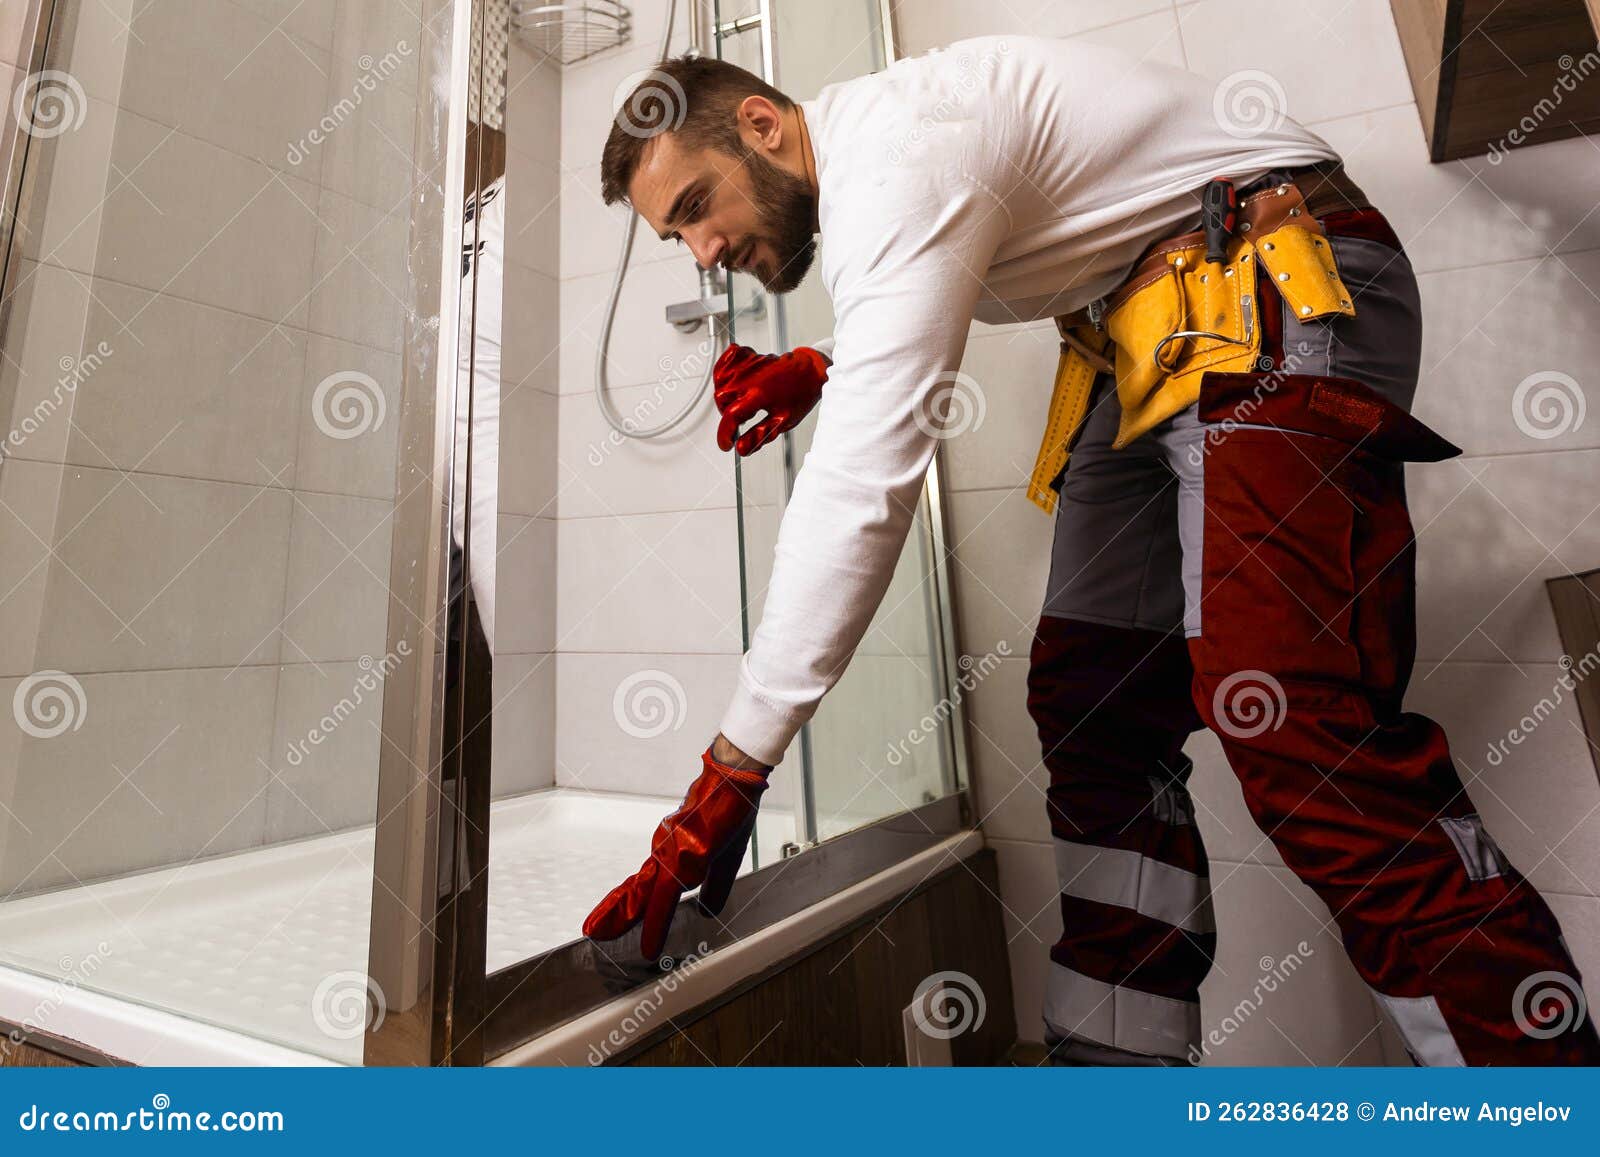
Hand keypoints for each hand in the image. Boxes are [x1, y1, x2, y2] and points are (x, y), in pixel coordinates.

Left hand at [582, 743, 772, 959]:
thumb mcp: (726, 859)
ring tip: (596, 932)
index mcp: (674, 854)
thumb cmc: (729, 811)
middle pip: (635, 889)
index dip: (634, 904)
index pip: (647, 884)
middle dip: (614, 912)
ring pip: (640, 892)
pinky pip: (663, 895)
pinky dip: (655, 923)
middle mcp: (666, 853)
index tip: (615, 920)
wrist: (733, 781)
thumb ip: (715, 887)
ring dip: (619, 915)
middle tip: (592, 930)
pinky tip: (649, 944)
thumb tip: (706, 912)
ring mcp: (670, 853)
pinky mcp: (682, 856)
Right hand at [713, 343, 829, 455]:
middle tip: (740, 420)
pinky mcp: (748, 355)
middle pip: (721, 399)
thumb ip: (759, 435)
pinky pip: (726, 359)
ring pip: (719, 380)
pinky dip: (724, 369)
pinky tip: (733, 380)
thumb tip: (742, 448)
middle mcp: (750, 378)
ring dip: (724, 394)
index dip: (725, 434)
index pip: (731, 416)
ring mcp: (747, 365)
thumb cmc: (801, 393)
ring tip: (738, 402)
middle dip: (726, 413)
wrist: (811, 370)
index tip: (727, 444)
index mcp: (758, 395)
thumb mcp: (783, 421)